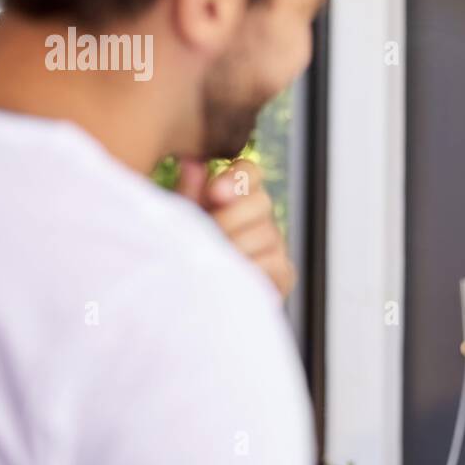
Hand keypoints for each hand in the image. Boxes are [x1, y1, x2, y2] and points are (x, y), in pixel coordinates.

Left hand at [177, 157, 296, 299]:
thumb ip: (188, 193)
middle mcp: (260, 216)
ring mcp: (274, 244)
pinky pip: (275, 262)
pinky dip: (251, 268)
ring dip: (237, 246)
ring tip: (213, 259)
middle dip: (231, 218)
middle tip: (210, 235)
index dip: (237, 178)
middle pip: (261, 201)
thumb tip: (191, 161)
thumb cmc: (187, 254)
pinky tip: (231, 274)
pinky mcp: (283, 272)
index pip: (250, 172)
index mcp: (235, 196)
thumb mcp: (182, 222)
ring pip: (266, 233)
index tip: (216, 193)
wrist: (194, 303)